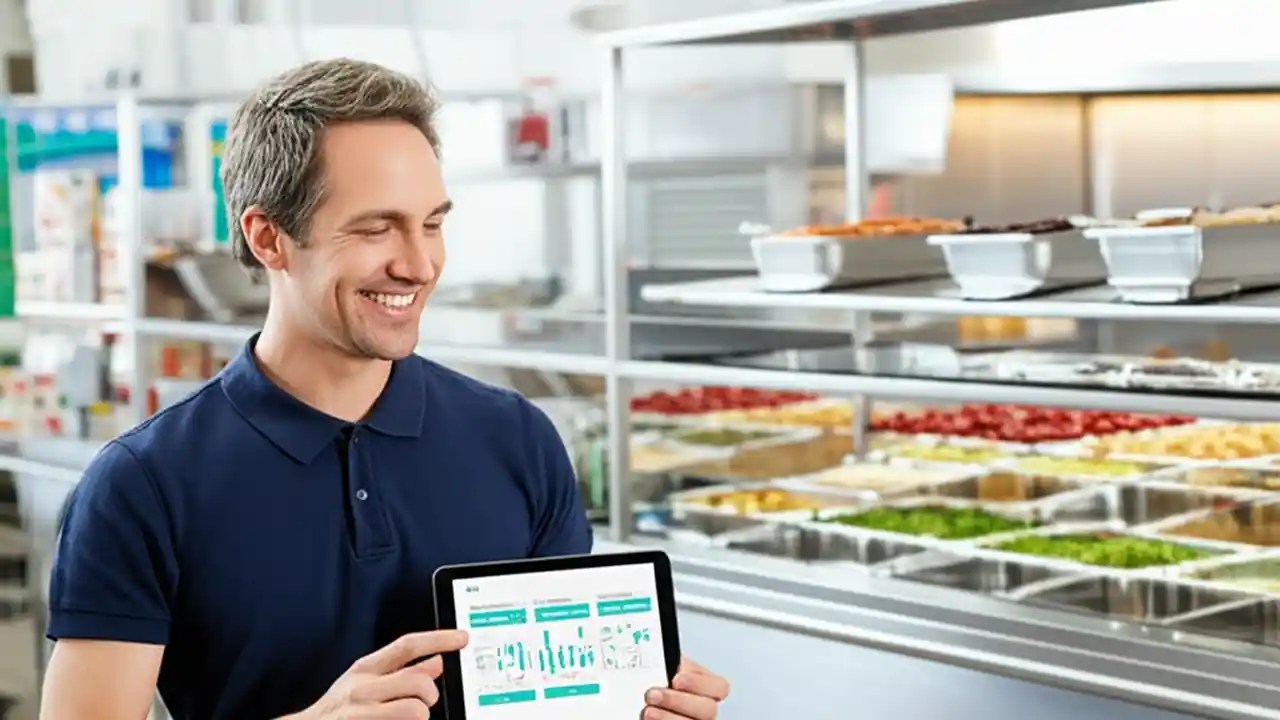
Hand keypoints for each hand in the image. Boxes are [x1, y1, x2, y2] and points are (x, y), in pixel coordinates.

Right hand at [289, 630, 468, 719]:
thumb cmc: (339, 710)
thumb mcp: (365, 684)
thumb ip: (401, 673)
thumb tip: (438, 662)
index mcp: (365, 669)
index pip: (407, 645)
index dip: (439, 639)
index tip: (463, 637)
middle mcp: (362, 688)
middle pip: (419, 683)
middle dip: (431, 695)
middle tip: (426, 702)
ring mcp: (361, 714)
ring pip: (416, 710)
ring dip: (420, 716)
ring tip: (408, 719)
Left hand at [643, 656, 729, 719]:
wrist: (638, 696)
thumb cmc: (651, 680)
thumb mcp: (661, 663)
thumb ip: (666, 661)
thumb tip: (656, 657)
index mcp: (703, 686)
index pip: (720, 687)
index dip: (699, 683)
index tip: (676, 678)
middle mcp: (702, 709)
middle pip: (708, 710)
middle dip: (678, 701)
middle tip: (653, 694)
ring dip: (667, 718)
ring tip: (647, 712)